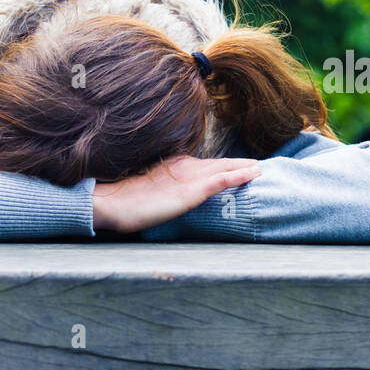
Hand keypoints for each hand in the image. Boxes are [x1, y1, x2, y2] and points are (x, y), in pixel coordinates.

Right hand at [92, 155, 260, 232]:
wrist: (108, 204)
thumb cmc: (120, 203)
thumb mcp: (146, 194)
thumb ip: (160, 189)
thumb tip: (166, 193)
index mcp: (173, 168)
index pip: (205, 166)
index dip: (224, 166)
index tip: (242, 167)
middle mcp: (183, 168)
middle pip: (218, 164)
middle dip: (238, 164)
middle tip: (260, 165)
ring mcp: (187, 178)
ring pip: (223, 169)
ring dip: (244, 168)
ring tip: (262, 168)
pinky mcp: (190, 190)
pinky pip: (220, 180)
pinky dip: (238, 176)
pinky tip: (254, 174)